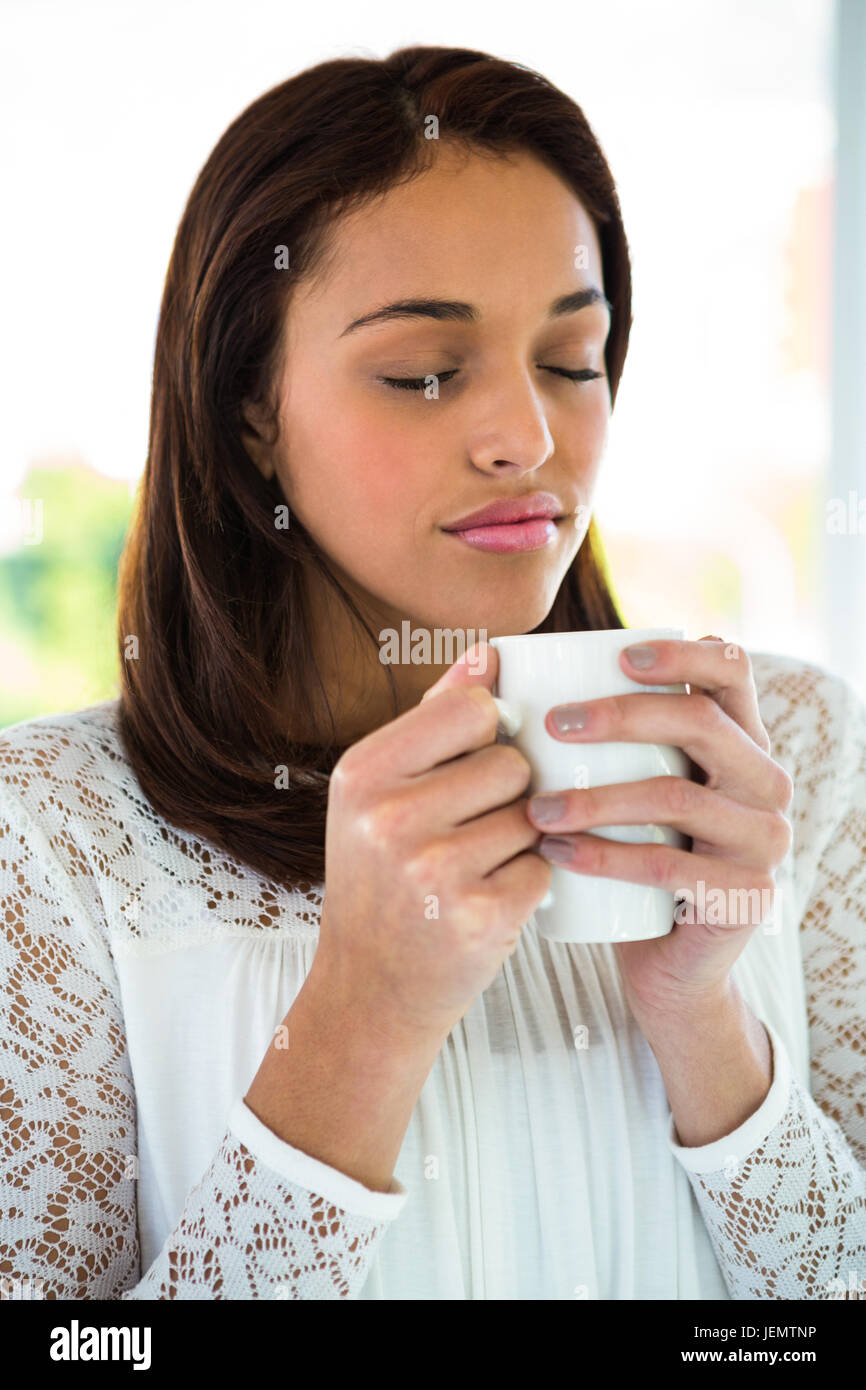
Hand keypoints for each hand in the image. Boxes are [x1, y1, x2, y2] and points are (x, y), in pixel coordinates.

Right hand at [318, 642, 550, 1046]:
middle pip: (512, 762)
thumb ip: (434, 720)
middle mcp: (390, 817)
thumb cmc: (381, 879)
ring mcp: (435, 870)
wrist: (369, 990)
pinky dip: (531, 882)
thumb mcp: (380, 794)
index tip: (474, 762)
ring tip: (479, 865)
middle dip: (508, 792)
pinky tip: (492, 899)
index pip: (472, 708)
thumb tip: (489, 651)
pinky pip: (544, 866)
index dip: (490, 732)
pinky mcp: (480, 917)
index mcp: (362, 773)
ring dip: (523, 837)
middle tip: (470, 831)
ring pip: (534, 813)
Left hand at [524, 637, 793, 1024]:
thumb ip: (596, 734)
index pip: (732, 671)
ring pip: (676, 796)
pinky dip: (604, 857)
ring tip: (536, 807)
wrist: (667, 966)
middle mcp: (766, 783)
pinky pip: (668, 866)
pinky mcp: (745, 896)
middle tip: (552, 723)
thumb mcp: (625, 789)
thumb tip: (492, 663)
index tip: (620, 655)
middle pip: (701, 723)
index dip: (682, 654)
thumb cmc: (630, 859)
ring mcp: (763, 841)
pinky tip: (556, 852)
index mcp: (742, 742)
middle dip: (621, 715)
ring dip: (596, 797)